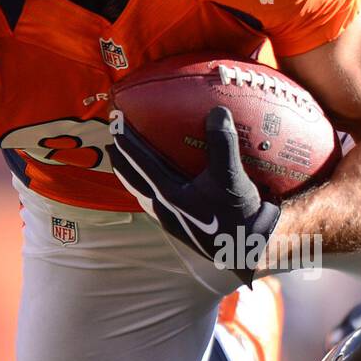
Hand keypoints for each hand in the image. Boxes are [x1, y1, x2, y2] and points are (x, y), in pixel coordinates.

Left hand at [108, 106, 280, 282]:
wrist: (248, 248)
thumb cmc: (239, 215)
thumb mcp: (231, 177)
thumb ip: (222, 143)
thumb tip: (218, 111)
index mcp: (170, 195)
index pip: (140, 163)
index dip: (127, 142)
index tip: (115, 123)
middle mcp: (164, 209)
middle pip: (134, 181)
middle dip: (121, 162)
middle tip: (112, 144)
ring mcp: (171, 221)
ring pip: (142, 194)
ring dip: (132, 178)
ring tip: (126, 165)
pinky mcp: (181, 228)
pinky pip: (156, 204)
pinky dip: (150, 189)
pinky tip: (158, 186)